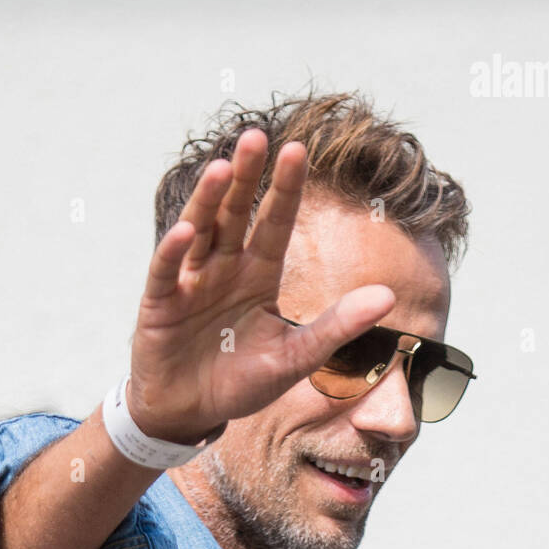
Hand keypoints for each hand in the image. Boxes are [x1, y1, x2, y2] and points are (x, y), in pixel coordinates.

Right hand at [128, 128, 394, 444]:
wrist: (192, 412)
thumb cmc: (241, 383)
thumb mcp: (295, 358)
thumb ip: (337, 327)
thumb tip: (388, 297)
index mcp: (258, 276)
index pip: (275, 224)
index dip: (285, 189)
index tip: (299, 150)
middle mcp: (224, 269)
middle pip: (235, 214)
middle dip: (245, 177)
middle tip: (256, 137)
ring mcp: (190, 283)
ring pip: (200, 231)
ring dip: (208, 201)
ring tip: (221, 169)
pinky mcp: (160, 304)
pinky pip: (167, 271)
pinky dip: (173, 251)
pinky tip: (185, 230)